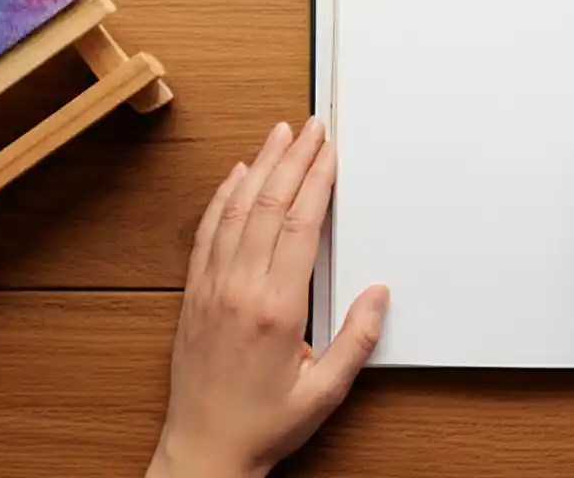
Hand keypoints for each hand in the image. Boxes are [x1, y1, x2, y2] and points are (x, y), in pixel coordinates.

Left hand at [148, 120, 389, 477]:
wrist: (204, 451)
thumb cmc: (263, 424)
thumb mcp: (326, 392)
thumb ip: (356, 340)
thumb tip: (378, 294)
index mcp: (276, 308)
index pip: (301, 225)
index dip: (317, 180)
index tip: (329, 151)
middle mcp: (239, 288)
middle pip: (269, 205)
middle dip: (293, 159)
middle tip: (310, 127)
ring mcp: (212, 287)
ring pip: (236, 211)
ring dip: (259, 167)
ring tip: (277, 135)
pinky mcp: (194, 294)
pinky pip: (207, 233)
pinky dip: (222, 198)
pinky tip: (235, 176)